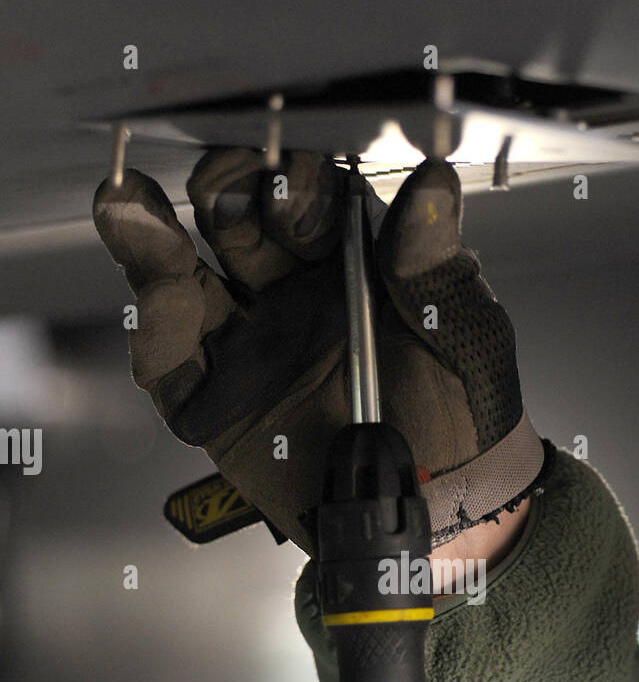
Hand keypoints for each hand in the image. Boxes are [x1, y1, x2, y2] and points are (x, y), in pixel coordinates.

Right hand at [93, 152, 546, 555]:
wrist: (448, 509)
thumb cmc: (466, 418)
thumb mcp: (466, 335)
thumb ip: (437, 265)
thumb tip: (433, 183)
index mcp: (350, 264)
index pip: (305, 196)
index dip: (294, 177)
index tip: (294, 172)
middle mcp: (290, 296)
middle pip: (234, 224)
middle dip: (225, 193)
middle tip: (228, 185)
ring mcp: (249, 348)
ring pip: (183, 281)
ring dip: (152, 238)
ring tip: (129, 204)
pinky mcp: (217, 408)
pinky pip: (171, 364)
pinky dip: (157, 330)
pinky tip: (162, 296)